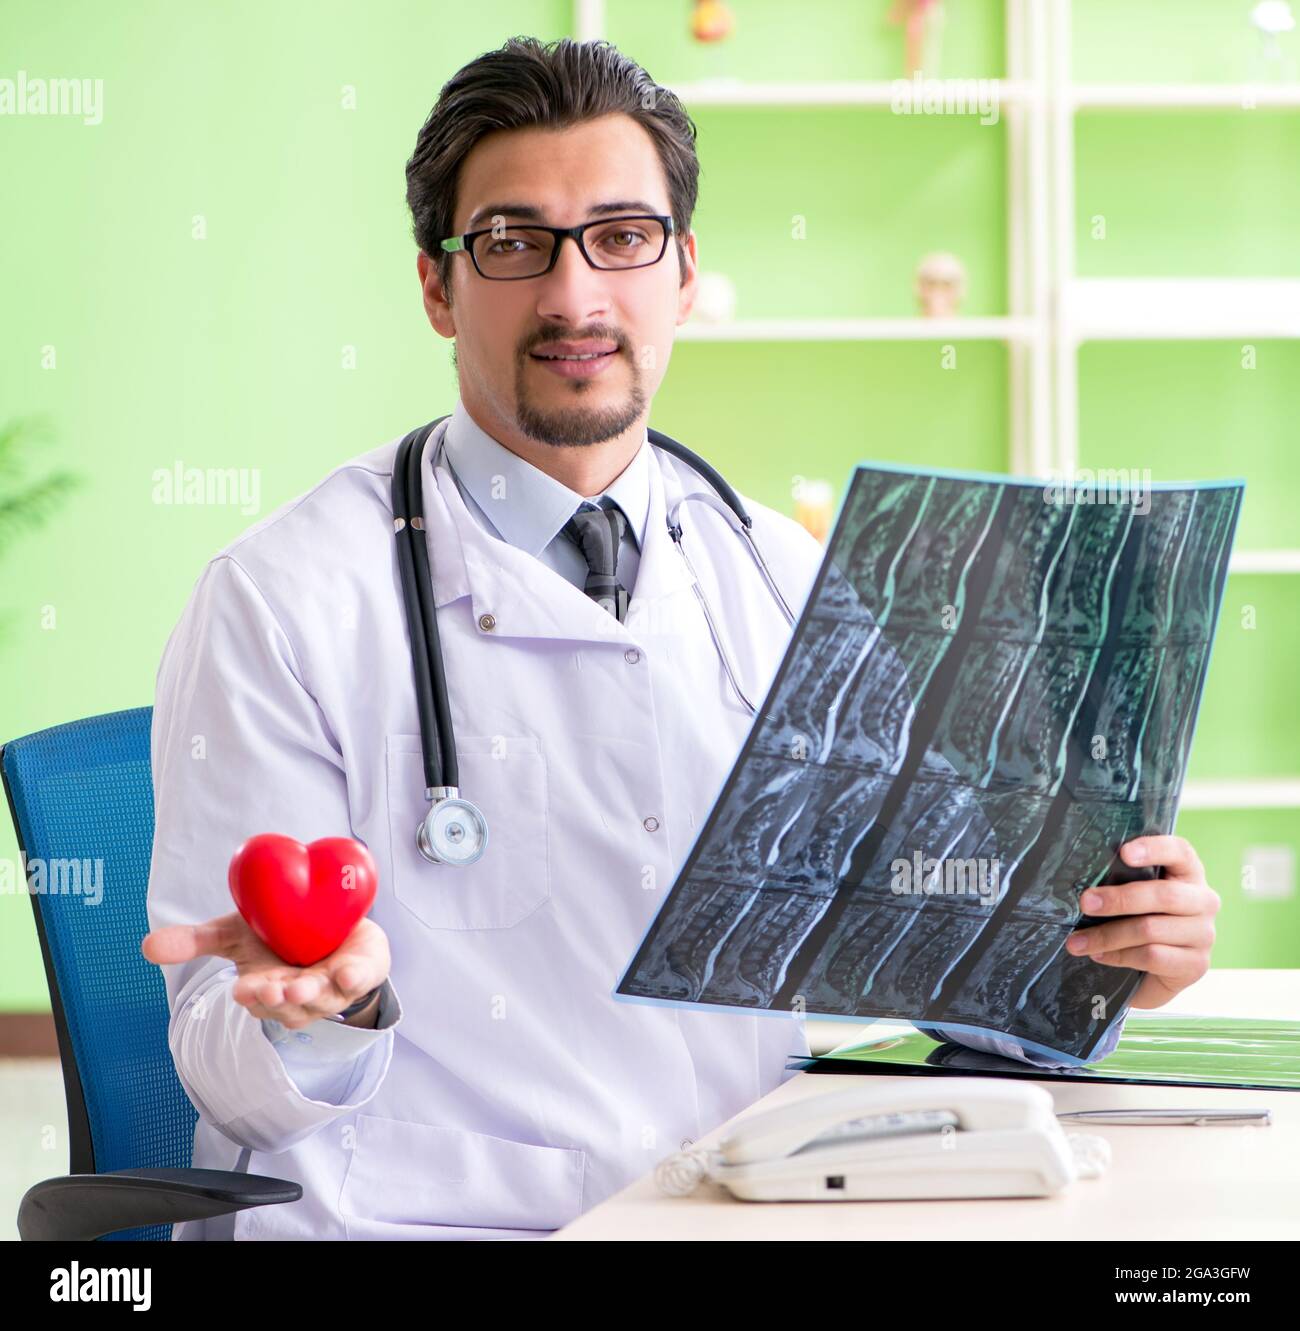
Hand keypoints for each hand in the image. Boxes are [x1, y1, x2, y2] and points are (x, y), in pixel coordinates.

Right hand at [141, 911, 389, 1028]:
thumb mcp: (234, 934)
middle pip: (288, 1005)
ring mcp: (330, 987)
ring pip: (321, 998)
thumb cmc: (279, 936)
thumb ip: (195, 941)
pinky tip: (348, 974)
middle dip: (279, 1000)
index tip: (244, 989)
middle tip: (273, 992)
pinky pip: (359, 980)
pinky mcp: (359, 972)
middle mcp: (298, 994)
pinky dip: (354, 978)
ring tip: (302, 988)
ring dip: (312, 995)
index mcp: (267, 986)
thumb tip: (145, 946)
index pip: (257, 998)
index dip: (252, 996)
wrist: (334, 926)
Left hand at [1066, 835, 1219, 1008]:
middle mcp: (1203, 901)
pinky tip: (1100, 955)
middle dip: (1118, 899)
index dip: (1154, 849)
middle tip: (1085, 903)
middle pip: (1163, 895)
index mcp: (1188, 873)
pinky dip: (1119, 956)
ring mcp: (1204, 934)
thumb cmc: (1142, 919)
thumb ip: (1123, 882)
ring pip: (1151, 930)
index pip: (1179, 852)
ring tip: (1078, 941)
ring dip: (1107, 936)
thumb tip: (1087, 888)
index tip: (1124, 852)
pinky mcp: (1196, 964)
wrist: (1159, 969)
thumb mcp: (1135, 895)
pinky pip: (1152, 956)